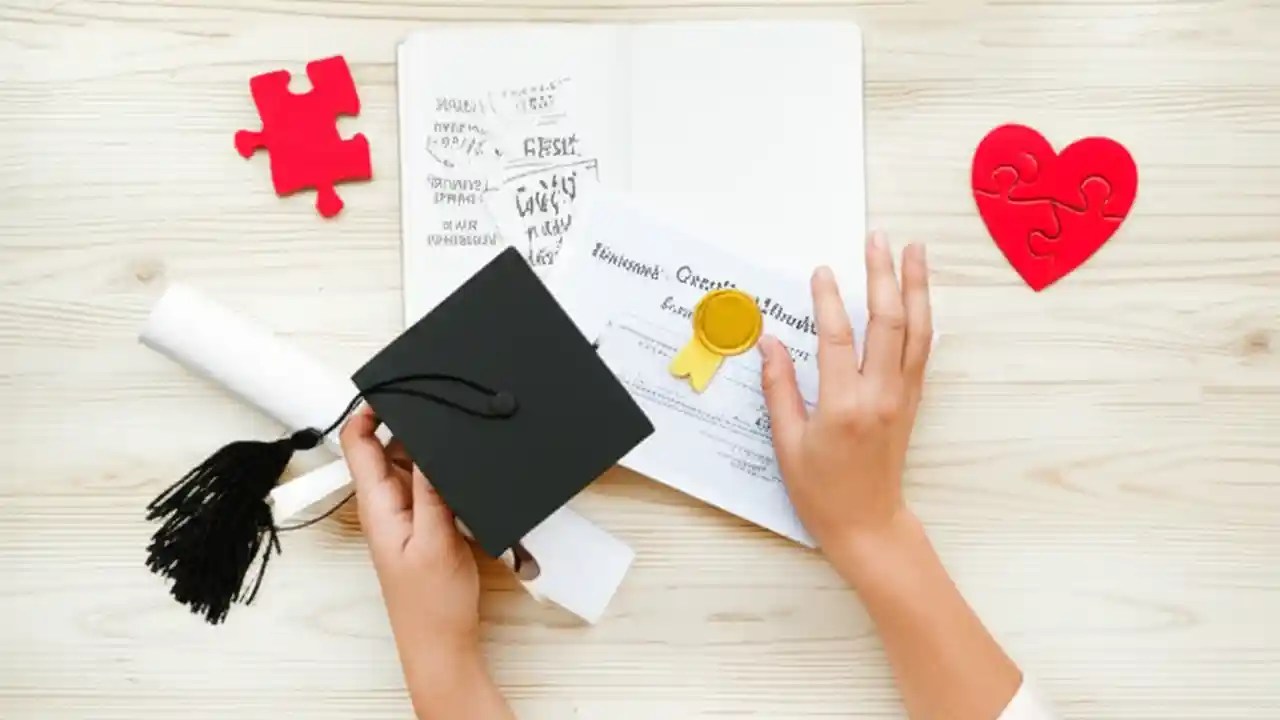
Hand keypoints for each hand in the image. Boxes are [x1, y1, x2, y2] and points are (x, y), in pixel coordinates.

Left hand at [341, 405, 512, 719]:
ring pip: (415, 461)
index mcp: (378, 504)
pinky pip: (432, 482)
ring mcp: (408, 512)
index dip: (371, 410)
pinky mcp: (428, 521)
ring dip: (432, 447)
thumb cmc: (430, 603)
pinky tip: (465, 466)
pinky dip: (445, 470)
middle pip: (389, 444)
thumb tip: (428, 443)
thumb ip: (431, 490)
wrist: (443, 642)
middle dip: (411, 421)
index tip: (397, 386)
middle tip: (441, 402)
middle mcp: (388, 503)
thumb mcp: (435, 539)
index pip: (359, 443)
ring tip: (458, 431)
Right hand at [758, 232, 931, 579]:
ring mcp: (902, 397)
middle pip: (888, 323)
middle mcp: (880, 396)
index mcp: (843, 406)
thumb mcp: (787, 444)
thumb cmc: (822, 492)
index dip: (828, 301)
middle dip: (883, 276)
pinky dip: (923, 319)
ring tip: (915, 251)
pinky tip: (921, 297)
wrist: (868, 525)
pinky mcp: (911, 402)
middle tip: (878, 240)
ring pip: (917, 331)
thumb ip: (779, 389)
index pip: (837, 339)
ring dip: (916, 288)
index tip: (821, 272)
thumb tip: (768, 343)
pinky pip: (922, 352)